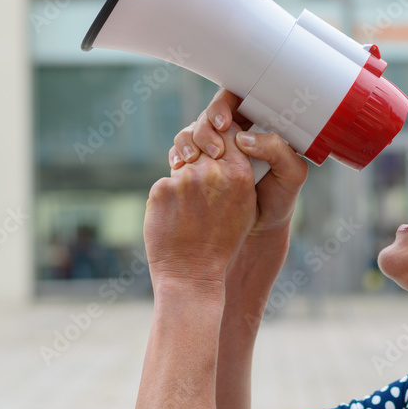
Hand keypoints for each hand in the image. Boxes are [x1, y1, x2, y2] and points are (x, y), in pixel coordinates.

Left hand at [145, 123, 256, 286]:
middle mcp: (213, 172)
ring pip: (182, 164)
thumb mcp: (245, 207)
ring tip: (189, 211)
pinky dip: (167, 197)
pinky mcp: (161, 189)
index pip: (229, 135)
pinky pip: (164, 182)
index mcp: (239, 175)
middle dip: (200, 159)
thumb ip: (239, 175)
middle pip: (202, 146)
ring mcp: (185, 179)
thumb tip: (225, 148)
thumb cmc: (222, 243)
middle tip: (200, 188)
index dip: (221, 139)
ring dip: (183, 180)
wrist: (192, 273)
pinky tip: (174, 218)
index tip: (217, 149)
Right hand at [169, 90, 308, 238]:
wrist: (259, 228)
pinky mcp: (197, 164)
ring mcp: (213, 148)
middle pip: (210, 114)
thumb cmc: (280, 198)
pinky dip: (178, 155)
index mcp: (256, 127)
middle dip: (206, 127)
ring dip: (189, 140)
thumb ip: (278, 151)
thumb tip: (244, 139)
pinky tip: (180, 166)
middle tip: (214, 150)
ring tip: (194, 159)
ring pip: (192, 130)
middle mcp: (233, 133)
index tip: (223, 123)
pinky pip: (180, 151)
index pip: (237, 100)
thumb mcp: (292, 174)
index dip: (225, 104)